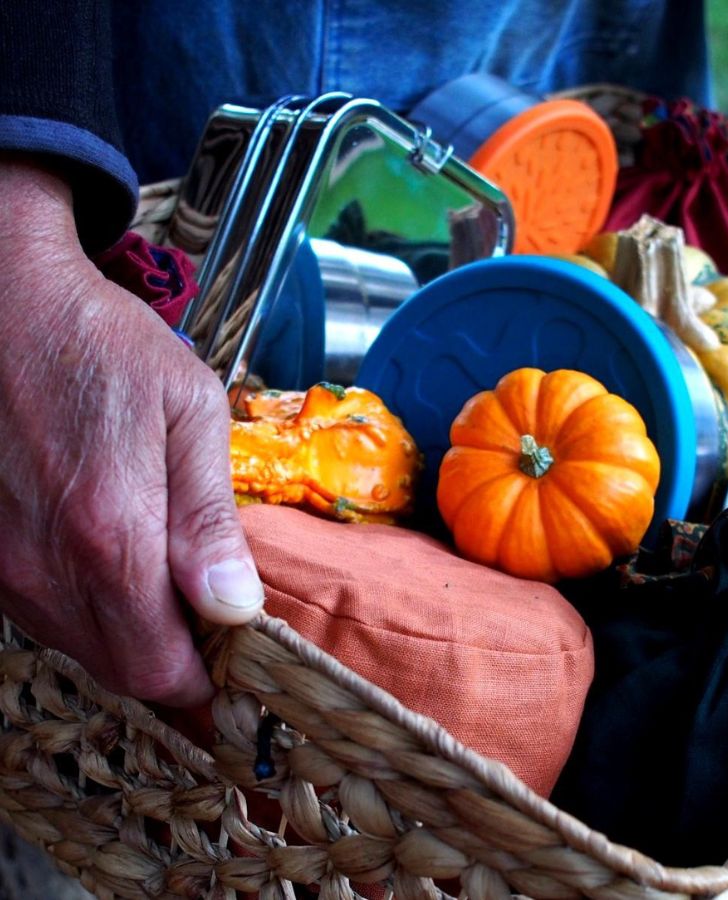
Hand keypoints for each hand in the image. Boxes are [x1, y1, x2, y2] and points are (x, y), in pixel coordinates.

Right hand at [0, 157, 262, 706]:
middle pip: (121, 671)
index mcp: (111, 536)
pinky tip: (116, 563)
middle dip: (176, 667)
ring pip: (79, 647)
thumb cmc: (105, 348)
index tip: (241, 674)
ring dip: (133, 638)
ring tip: (172, 587)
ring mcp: (1, 566)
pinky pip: (42, 613)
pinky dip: (88, 610)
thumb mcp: (187, 412)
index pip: (161, 668)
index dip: (206, 687)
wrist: (4, 304)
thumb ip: (208, 519)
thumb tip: (234, 608)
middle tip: (216, 628)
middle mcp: (43, 567)